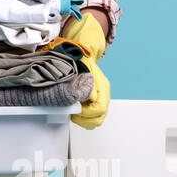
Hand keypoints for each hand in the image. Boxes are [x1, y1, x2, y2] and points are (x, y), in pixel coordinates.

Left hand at [49, 11, 110, 129]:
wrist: (83, 55)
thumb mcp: (81, 68)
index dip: (86, 113)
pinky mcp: (94, 102)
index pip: (99, 109)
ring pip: (96, 120)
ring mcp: (99, 99)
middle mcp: (103, 94)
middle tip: (73, 114)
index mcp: (103, 86)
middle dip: (85, 119)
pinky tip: (75, 111)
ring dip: (84, 120)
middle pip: (99, 117)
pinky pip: (92, 116)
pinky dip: (84, 118)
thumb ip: (85, 83)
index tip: (75, 110)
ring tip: (73, 113)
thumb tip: (88, 97)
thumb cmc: (81, 60)